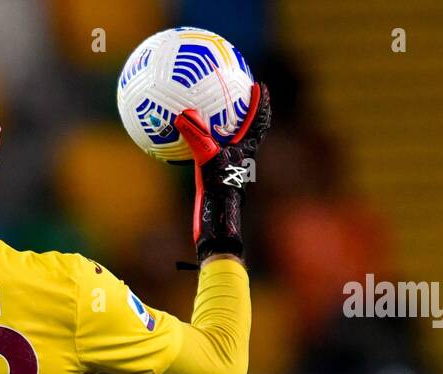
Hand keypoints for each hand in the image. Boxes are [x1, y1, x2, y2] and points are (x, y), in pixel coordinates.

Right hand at [173, 81, 271, 260]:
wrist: (218, 219)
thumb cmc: (218, 190)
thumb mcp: (206, 159)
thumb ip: (196, 136)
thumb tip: (183, 115)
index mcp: (247, 148)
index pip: (258, 119)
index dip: (260, 101)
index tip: (259, 85)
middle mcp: (242, 156)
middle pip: (250, 128)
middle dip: (247, 111)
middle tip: (242, 94)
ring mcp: (231, 168)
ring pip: (233, 142)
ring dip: (228, 128)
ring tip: (217, 114)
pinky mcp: (220, 178)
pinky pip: (214, 154)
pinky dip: (206, 145)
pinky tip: (189, 144)